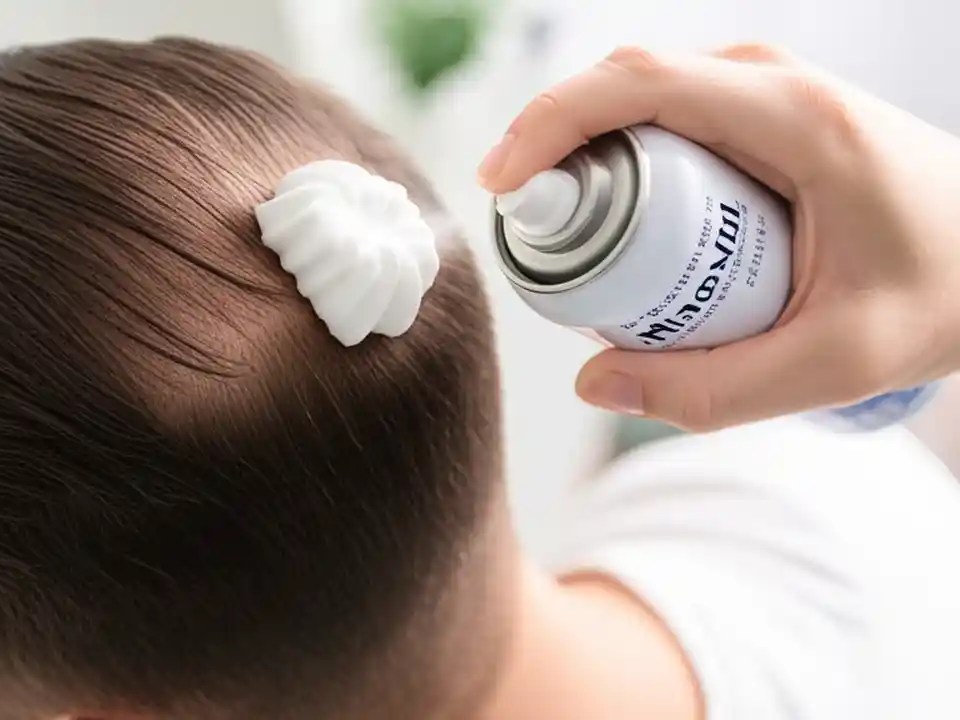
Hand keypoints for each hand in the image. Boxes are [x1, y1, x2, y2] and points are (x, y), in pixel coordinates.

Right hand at [478, 45, 959, 431]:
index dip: (550, 123)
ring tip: (564, 235)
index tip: (503, 186)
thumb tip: (594, 383)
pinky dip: (623, 157)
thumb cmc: (946, 292)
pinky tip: (617, 221)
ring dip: (586, 154)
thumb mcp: (837, 363)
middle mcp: (776, 82)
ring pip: (642, 97)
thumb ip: (715, 391)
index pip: (640, 86)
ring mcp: (769, 89)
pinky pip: (671, 115)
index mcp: (795, 117)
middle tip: (526, 230)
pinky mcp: (765, 111)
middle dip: (552, 146)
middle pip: (626, 85)